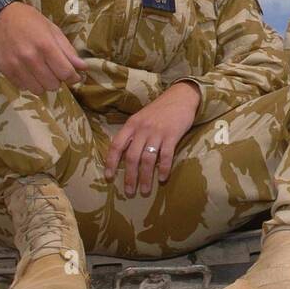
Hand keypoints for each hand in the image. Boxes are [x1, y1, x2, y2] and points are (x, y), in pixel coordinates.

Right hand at [0, 0, 87, 93]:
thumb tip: (82, 67)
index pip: (66, 73)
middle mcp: (31, 58)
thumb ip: (67, 50)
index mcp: (46, 46)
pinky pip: (23, 87)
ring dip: (43, 84)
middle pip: (53, 85)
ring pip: (38, 90)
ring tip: (41, 72)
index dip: (73, 77)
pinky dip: (29, 83)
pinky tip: (28, 71)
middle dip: (58, 80)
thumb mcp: (52, 29)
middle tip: (54, 70)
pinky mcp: (5, 70)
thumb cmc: (28, 19)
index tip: (74, 76)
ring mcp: (16, 66)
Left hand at [105, 81, 201, 196]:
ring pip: (148, 159)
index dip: (111, 162)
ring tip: (145, 190)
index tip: (108, 177)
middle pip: (132, 156)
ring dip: (146, 177)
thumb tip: (122, 154)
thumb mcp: (141, 118)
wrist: (180, 97)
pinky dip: (164, 168)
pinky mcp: (172, 135)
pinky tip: (162, 178)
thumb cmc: (159, 110)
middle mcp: (142, 129)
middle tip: (129, 192)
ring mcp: (157, 132)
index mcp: (131, 125)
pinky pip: (166, 155)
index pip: (116, 145)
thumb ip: (132, 133)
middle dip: (130, 177)